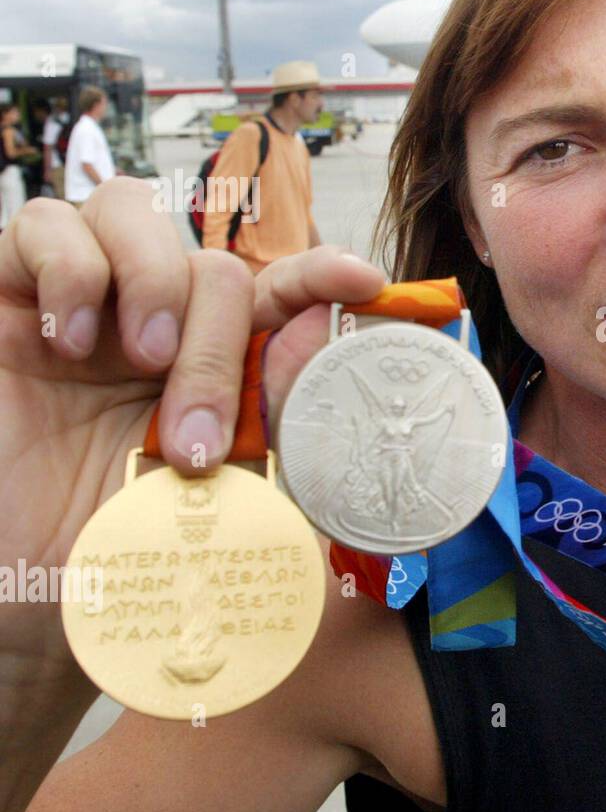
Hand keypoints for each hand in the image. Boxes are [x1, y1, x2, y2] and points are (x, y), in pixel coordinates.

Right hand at [0, 180, 384, 692]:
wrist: (24, 600)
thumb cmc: (124, 556)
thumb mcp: (222, 506)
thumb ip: (278, 435)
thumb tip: (325, 351)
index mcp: (217, 369)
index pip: (278, 293)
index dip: (321, 275)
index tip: (364, 283)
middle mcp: (156, 328)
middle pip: (213, 267)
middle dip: (217, 342)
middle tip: (195, 437)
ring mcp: (82, 310)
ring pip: (130, 212)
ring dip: (154, 279)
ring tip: (141, 359)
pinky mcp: (6, 305)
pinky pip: (43, 226)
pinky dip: (70, 269)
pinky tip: (68, 342)